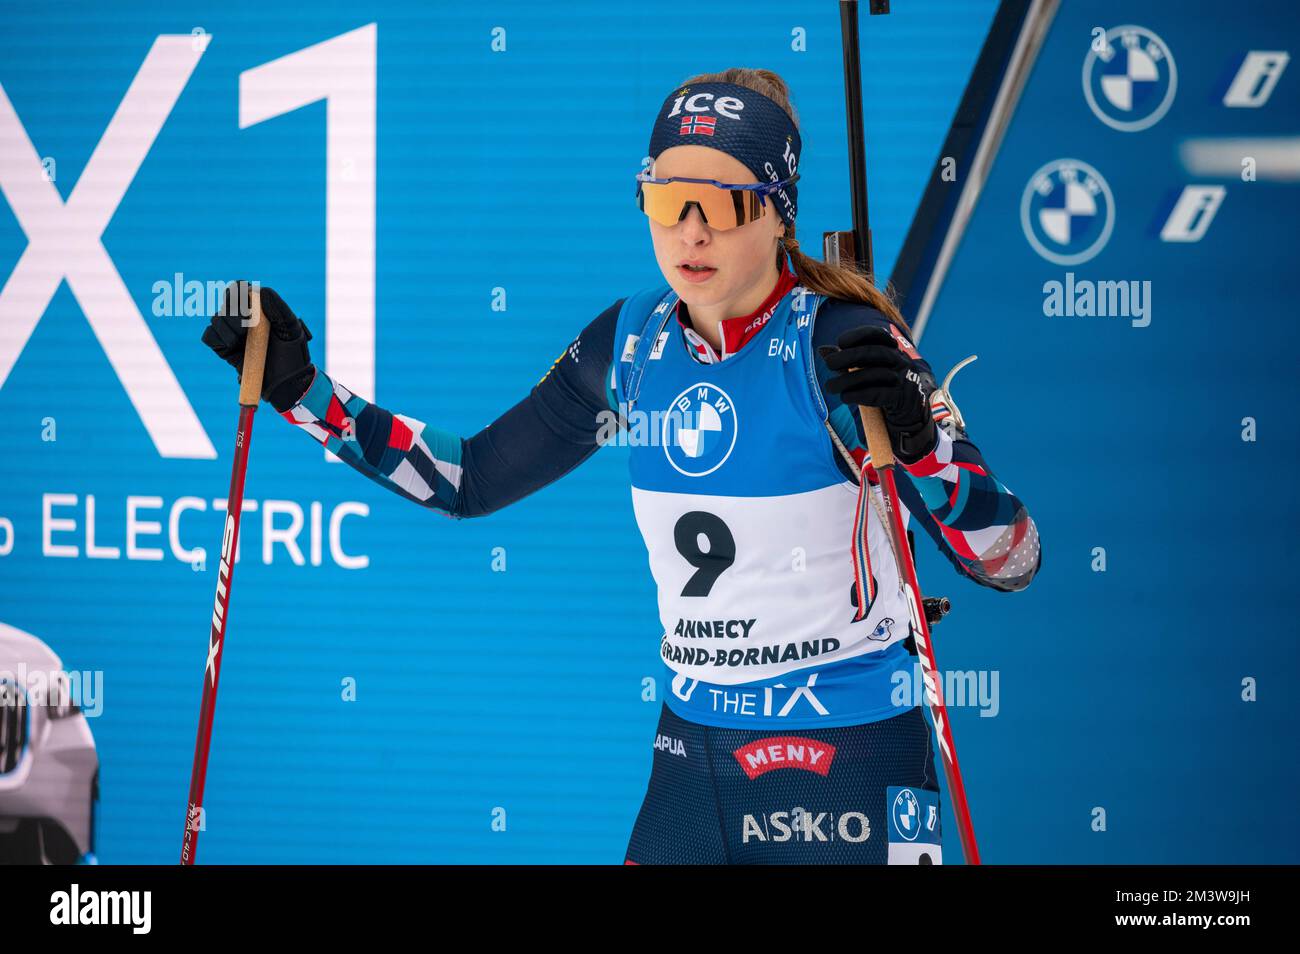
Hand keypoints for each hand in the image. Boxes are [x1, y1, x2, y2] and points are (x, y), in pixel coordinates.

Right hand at [202, 282, 315, 411]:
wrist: (287, 381)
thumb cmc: (292, 353)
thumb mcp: (291, 329)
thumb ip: (277, 307)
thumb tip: (256, 291)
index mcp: (258, 308)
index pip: (239, 288)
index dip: (238, 291)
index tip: (247, 303)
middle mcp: (243, 318)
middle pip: (226, 301)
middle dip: (235, 311)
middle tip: (248, 325)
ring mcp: (232, 333)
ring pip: (216, 318)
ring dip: (228, 326)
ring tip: (242, 339)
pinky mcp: (224, 349)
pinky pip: (209, 336)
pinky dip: (217, 337)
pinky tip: (232, 344)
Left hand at [820, 325, 936, 464]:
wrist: (909, 413)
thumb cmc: (883, 387)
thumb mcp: (868, 370)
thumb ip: (848, 360)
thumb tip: (822, 350)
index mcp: (892, 350)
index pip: (877, 335)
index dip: (858, 335)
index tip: (840, 342)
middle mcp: (900, 361)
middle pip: (874, 352)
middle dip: (848, 356)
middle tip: (829, 364)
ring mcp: (903, 379)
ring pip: (875, 373)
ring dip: (848, 380)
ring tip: (830, 387)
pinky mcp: (902, 398)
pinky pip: (880, 394)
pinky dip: (859, 395)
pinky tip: (845, 397)